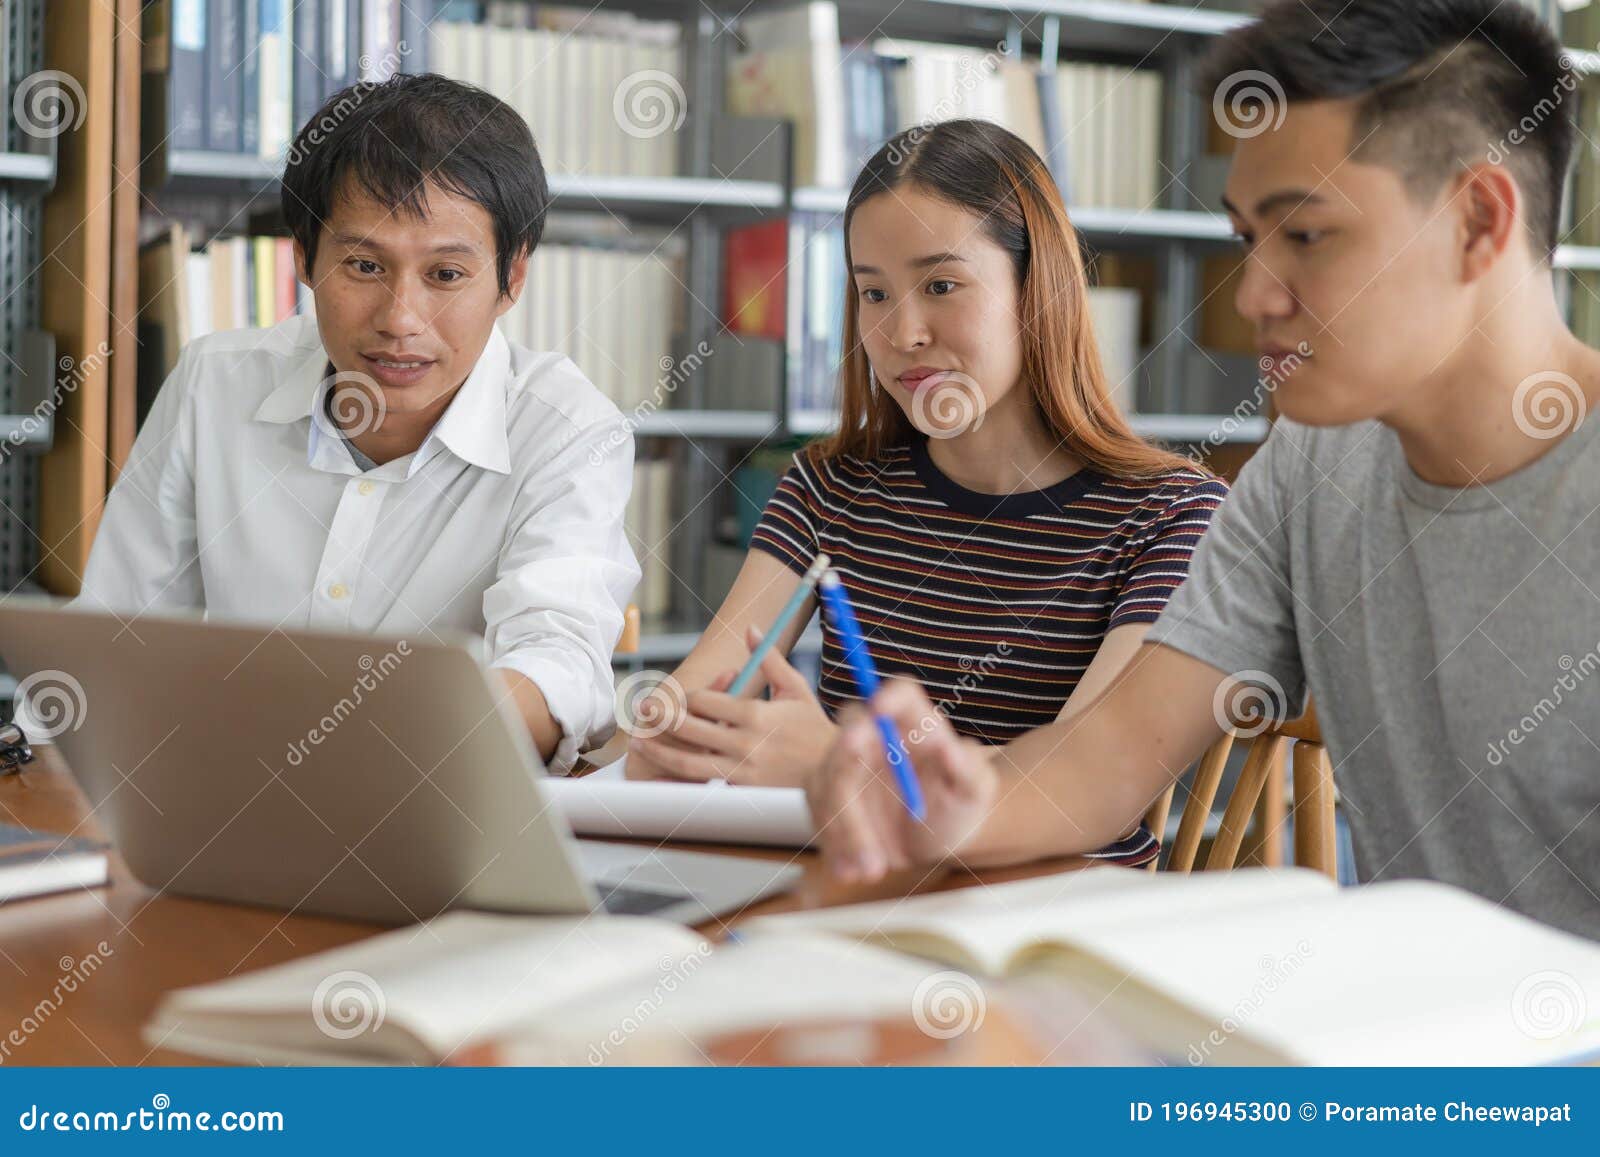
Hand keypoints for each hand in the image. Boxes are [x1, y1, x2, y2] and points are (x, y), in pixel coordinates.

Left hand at [628, 626, 836, 785]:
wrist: (834, 773)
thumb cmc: (814, 729)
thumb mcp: (795, 689)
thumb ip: (769, 659)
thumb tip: (751, 628)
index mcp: (754, 715)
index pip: (706, 702)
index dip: (690, 699)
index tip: (686, 699)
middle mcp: (743, 743)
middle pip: (690, 729)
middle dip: (663, 719)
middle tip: (643, 711)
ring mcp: (740, 770)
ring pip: (688, 761)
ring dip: (659, 752)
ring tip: (638, 743)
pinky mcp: (740, 792)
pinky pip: (702, 786)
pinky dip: (678, 782)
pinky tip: (658, 776)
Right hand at [808, 678, 997, 882]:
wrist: (940, 839)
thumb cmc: (961, 805)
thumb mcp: (976, 792)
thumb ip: (969, 770)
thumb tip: (952, 747)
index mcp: (916, 723)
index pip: (902, 694)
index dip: (888, 698)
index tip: (879, 711)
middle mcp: (876, 736)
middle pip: (851, 738)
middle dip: (851, 779)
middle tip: (865, 811)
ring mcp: (847, 764)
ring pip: (828, 783)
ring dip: (845, 829)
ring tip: (873, 868)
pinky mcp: (828, 794)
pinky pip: (819, 815)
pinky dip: (834, 845)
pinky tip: (854, 870)